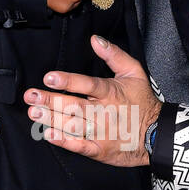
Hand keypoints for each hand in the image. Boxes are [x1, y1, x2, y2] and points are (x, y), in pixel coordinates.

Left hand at [24, 35, 160, 165]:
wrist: (157, 134)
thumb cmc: (143, 101)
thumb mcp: (134, 73)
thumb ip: (114, 55)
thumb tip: (95, 39)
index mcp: (111, 92)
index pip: (87, 85)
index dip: (67, 81)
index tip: (49, 78)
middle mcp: (104, 112)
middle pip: (74, 106)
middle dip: (50, 101)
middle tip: (31, 96)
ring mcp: (102, 133)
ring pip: (73, 125)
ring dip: (52, 119)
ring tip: (34, 112)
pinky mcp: (100, 150)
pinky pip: (80, 146)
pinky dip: (65, 141)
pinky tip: (49, 135)